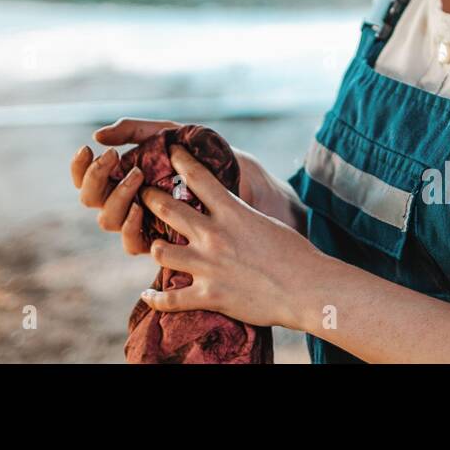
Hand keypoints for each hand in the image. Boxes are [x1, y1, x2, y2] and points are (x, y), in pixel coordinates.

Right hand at [71, 117, 263, 254]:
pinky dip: (130, 225)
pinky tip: (140, 208)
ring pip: (107, 220)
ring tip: (137, 175)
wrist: (245, 177)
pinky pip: (131, 243)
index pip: (89, 176)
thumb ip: (137, 130)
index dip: (80, 166)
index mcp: (126, 175)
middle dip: (96, 178)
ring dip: (117, 195)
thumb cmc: (207, 153)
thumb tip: (98, 134)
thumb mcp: (172, 134)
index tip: (88, 147)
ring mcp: (143, 222)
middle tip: (113, 159)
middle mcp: (129, 200)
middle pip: (90, 199)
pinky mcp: (160, 241)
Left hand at [137, 143, 320, 329]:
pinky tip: (147, 295)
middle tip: (142, 194)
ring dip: (155, 248)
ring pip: (160, 251)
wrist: (308, 289)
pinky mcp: (209, 296)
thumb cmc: (295, 254)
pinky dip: (155, 298)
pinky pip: (170, 299)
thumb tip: (229, 204)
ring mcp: (208, 266)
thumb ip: (240, 214)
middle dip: (150, 198)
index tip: (169, 150)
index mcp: (232, 212)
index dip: (180, 159)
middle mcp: (214, 235)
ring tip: (154, 247)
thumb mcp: (266, 223)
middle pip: (167, 208)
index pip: (198, 176)